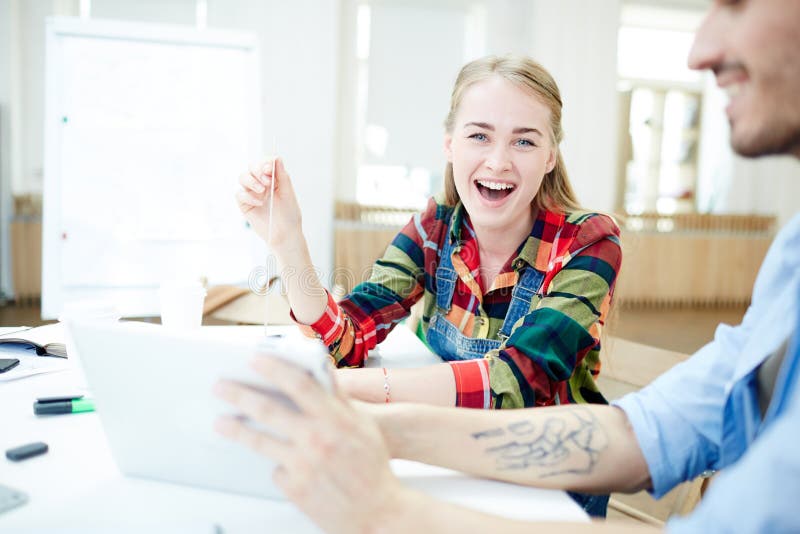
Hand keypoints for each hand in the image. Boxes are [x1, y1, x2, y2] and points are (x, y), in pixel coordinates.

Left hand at [214, 356, 406, 533]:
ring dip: (237, 429)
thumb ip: (338, 400)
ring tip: (222, 422)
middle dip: (240, 395)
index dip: (275, 369)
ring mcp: (303, 466)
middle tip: (222, 387)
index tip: (255, 360)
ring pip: (261, 442)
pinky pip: (277, 469)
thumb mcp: (362, 426)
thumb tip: (321, 373)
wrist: (379, 513)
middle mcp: (317, 440)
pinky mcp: (295, 489)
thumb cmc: (373, 468)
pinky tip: (285, 463)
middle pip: (269, 410)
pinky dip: (279, 464)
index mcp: (336, 419)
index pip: (299, 384)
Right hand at [236, 157, 303, 254]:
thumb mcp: (288, 192)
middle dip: (258, 171)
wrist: (285, 234)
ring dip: (251, 181)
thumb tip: (277, 158)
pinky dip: (248, 196)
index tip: (269, 169)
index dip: (265, 163)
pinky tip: (259, 203)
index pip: (265, 163)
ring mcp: (252, 193)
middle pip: (252, 167)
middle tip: (267, 181)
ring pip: (243, 177)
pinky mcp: (245, 204)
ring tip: (262, 191)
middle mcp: (261, 183)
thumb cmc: (289, 215)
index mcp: (273, 178)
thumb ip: (282, 176)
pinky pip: (239, 194)